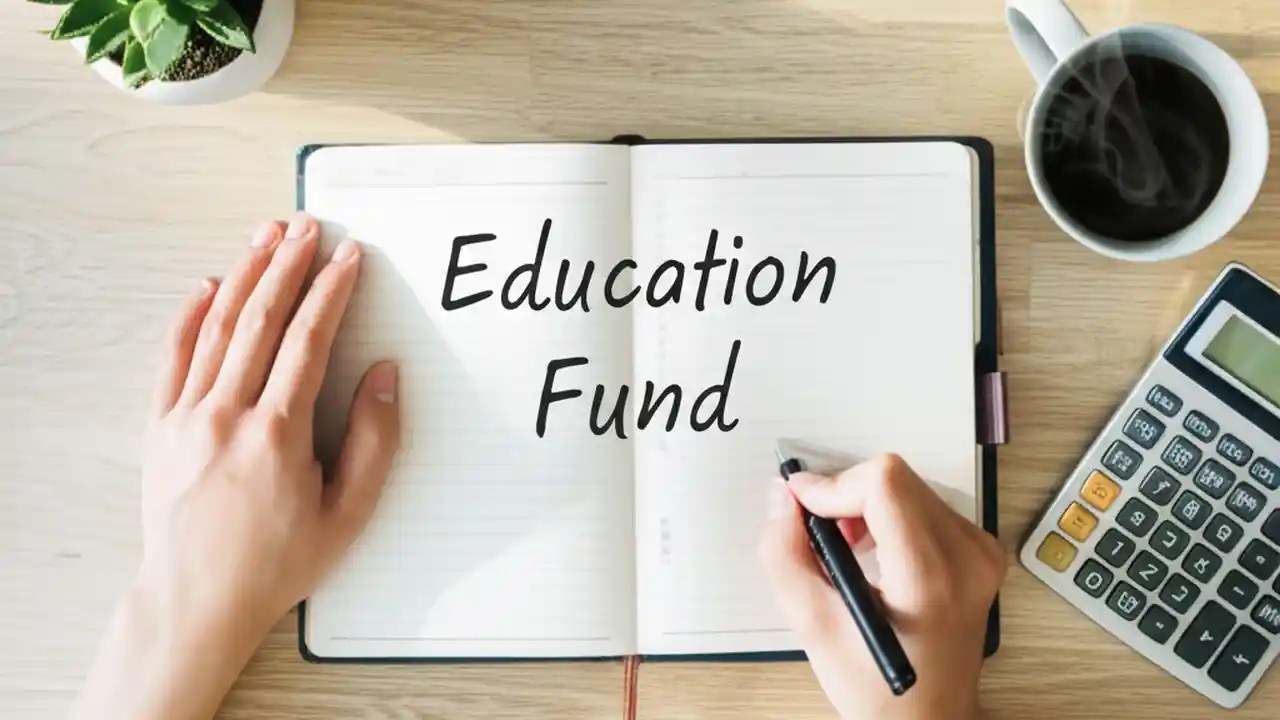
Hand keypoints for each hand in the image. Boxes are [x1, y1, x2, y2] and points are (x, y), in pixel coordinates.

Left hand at [73, 214, 399, 719]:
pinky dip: (190, 316)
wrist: (195, 600)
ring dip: (243, 275)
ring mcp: (186, 417)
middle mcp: (226, 415)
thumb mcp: (347, 514)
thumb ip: (373, 441)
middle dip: (287, 265)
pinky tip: (206, 286)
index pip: (308, 340)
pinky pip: (173, 357)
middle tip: (307, 226)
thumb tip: (382, 375)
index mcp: (277, 433)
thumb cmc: (276, 564)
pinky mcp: (159, 427)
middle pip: (260, 319)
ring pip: (216, 328)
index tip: (348, 256)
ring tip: (265, 236)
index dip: (331, 291)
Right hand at [758, 454, 1005, 719]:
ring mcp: (980, 551)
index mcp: (931, 578)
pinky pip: (924, 504)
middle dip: (845, 497)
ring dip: (865, 507)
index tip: (801, 506)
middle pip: (894, 478)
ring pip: (907, 486)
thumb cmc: (879, 690)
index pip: (884, 483)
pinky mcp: (980, 550)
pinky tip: (874, 554)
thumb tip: (783, 498)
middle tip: (820, 536)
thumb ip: (786, 556)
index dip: (832, 486)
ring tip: (846, 550)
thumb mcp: (814, 629)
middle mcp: (968, 556)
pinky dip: (888, 517)